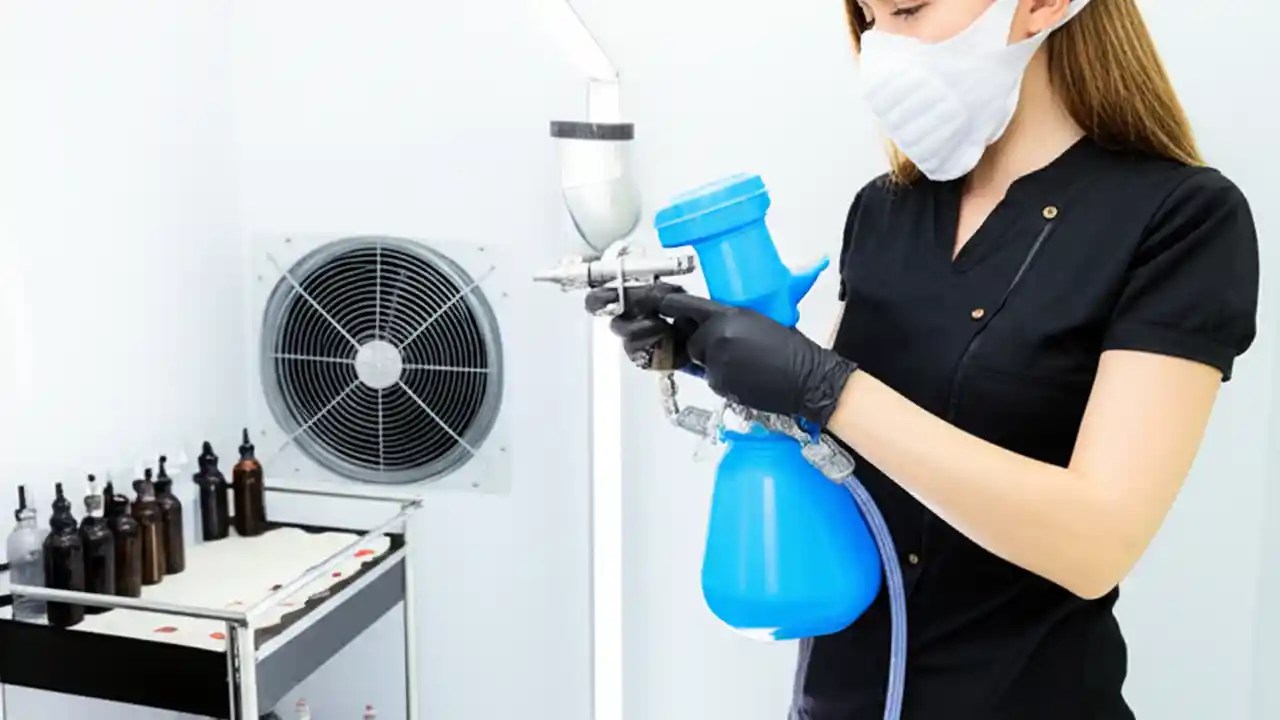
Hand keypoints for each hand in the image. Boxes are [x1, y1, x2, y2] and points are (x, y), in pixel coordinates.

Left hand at [586, 283, 857, 426]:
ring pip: (695, 358)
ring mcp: (715, 365)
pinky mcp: (719, 385)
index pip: (678, 305)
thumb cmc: (791, 348)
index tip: (639, 299)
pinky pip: (708, 377)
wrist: (808, 379)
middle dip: (684, 336)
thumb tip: (702, 322)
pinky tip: (747, 373)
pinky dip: (721, 375)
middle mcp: (715, 339)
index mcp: (726, 314)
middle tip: (694, 336)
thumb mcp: (757, 319)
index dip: (655, 302)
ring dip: (708, 357)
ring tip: (743, 358)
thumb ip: (725, 319)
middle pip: (683, 336)